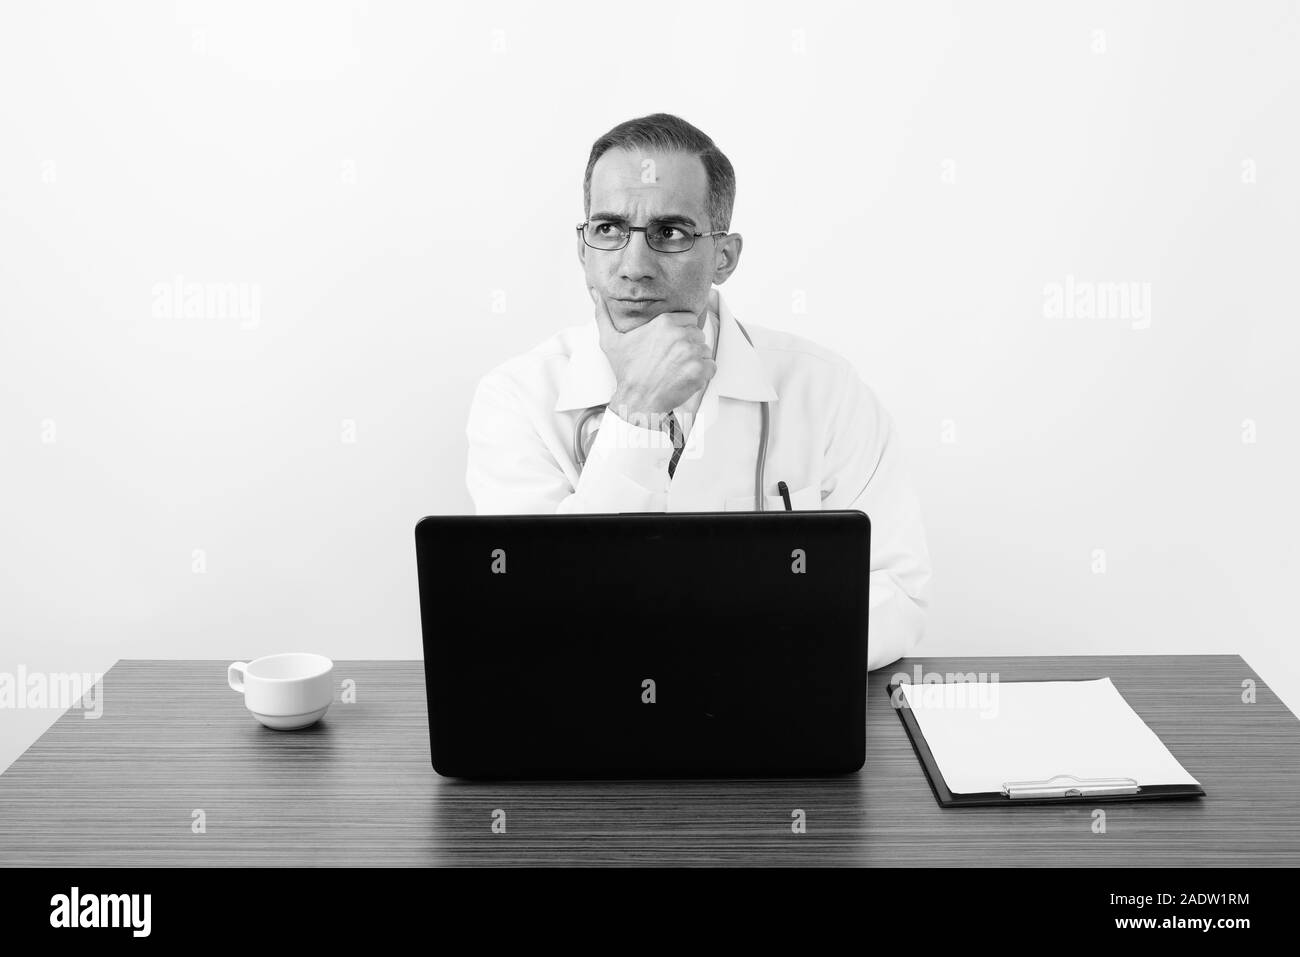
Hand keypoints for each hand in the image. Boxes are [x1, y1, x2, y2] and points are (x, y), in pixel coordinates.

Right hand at [590, 287, 716, 416]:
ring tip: (678, 370)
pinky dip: (703, 374)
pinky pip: (711, 366)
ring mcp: (691, 352)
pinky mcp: (700, 370)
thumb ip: (604, 315)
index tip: (671, 345)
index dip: (681, 331)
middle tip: (673, 360)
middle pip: (697, 333)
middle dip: (689, 345)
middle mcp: (680, 334)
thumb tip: (597, 296)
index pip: (687, 318)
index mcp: (664, 322)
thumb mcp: (610, 341)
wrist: (637, 400)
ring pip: (704, 350)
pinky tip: (686, 378)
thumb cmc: (627, 372)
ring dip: (696, 360)